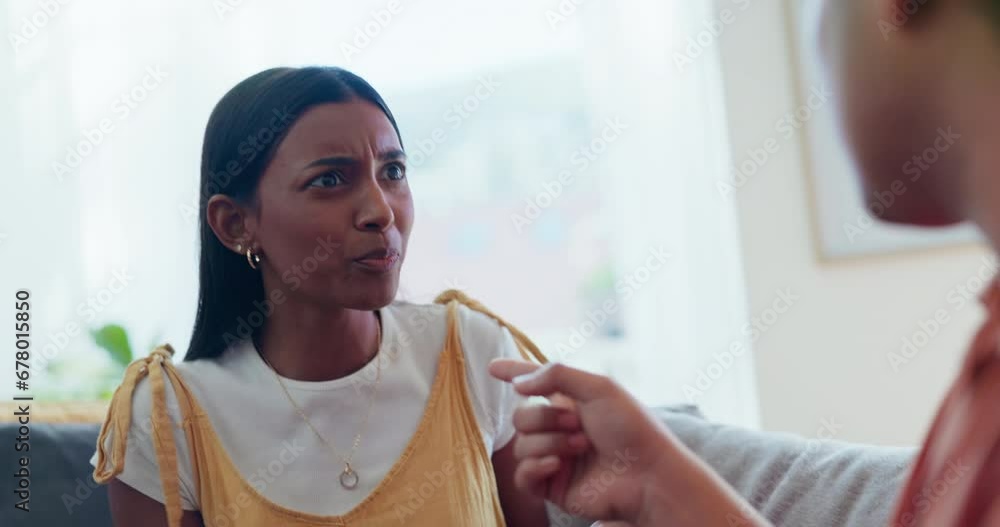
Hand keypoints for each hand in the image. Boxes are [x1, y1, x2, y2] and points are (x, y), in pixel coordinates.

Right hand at [489, 360, 769, 526]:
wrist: (648, 474)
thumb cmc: (632, 428)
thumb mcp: (599, 387)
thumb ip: (556, 375)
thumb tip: (518, 385)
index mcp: (572, 402)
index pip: (536, 383)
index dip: (515, 373)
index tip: (493, 367)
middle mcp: (560, 429)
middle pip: (521, 417)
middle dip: (543, 419)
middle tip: (576, 424)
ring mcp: (555, 458)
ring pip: (521, 446)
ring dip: (549, 443)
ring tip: (581, 447)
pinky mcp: (553, 486)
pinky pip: (524, 475)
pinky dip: (537, 466)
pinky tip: (559, 465)